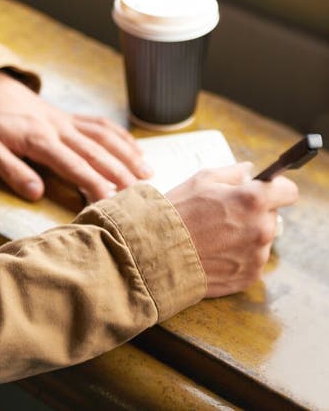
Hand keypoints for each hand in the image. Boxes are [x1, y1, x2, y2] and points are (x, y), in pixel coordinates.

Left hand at [0, 71, 152, 201]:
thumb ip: (11, 170)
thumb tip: (36, 192)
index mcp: (38, 138)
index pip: (71, 164)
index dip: (93, 182)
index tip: (111, 199)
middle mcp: (58, 127)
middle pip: (96, 151)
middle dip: (120, 173)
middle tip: (141, 194)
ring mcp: (66, 120)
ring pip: (104, 136)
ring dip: (127, 154)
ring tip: (148, 174)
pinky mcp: (68, 117)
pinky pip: (100, 124)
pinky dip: (120, 136)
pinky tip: (135, 150)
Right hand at [167, 163, 298, 296]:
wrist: (159, 252)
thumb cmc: (178, 212)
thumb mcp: (202, 179)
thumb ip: (233, 173)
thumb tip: (250, 172)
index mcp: (252, 200)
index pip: (288, 191)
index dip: (277, 188)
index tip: (268, 190)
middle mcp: (261, 228)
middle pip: (271, 215)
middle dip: (254, 212)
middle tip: (226, 214)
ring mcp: (257, 256)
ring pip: (261, 239)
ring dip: (247, 235)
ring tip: (216, 234)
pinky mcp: (250, 276)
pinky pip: (252, 259)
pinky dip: (239, 255)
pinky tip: (216, 250)